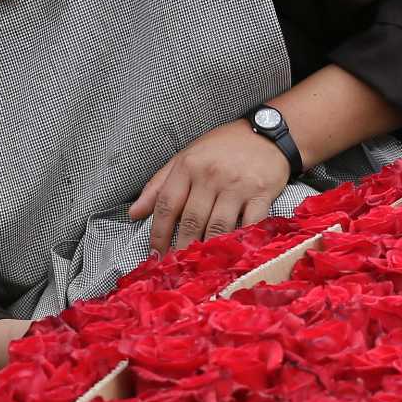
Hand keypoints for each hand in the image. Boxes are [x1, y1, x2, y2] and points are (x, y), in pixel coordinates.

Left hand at [130, 119, 291, 253]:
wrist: (267, 134)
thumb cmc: (222, 147)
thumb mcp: (186, 157)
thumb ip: (158, 185)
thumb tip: (133, 214)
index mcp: (188, 165)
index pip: (167, 204)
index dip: (158, 233)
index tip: (155, 254)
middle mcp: (210, 174)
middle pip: (191, 220)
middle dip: (181, 247)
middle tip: (177, 268)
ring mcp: (237, 185)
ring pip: (218, 226)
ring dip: (208, 250)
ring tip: (199, 268)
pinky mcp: (261, 193)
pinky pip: (249, 224)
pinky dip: (240, 241)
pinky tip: (231, 255)